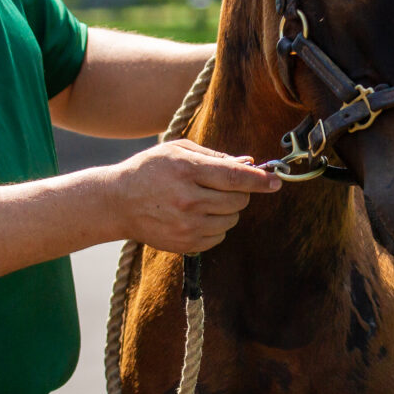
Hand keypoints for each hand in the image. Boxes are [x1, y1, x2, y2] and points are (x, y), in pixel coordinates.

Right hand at [111, 138, 279, 252]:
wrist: (117, 202)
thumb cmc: (149, 170)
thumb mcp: (178, 150)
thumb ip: (215, 156)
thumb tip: (248, 163)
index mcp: (188, 170)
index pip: (236, 177)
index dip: (261, 180)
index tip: (276, 181)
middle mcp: (189, 199)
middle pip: (239, 201)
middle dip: (240, 192)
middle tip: (223, 186)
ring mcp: (187, 225)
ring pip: (231, 220)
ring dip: (227, 210)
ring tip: (205, 200)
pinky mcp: (185, 243)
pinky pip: (219, 236)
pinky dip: (215, 226)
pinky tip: (196, 215)